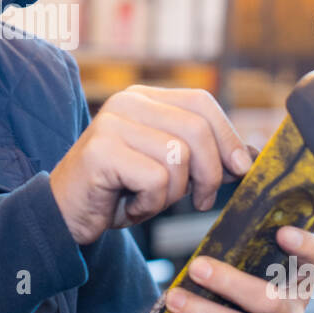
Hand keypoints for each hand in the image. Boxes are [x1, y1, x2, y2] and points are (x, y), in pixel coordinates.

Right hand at [48, 85, 252, 245]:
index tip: (240, 169)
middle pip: (196, 129)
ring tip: (149, 200)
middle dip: (210, 173)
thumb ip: (200, 155)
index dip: (228, 136)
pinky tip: (131, 207)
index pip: (201, 102)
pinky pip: (155, 180)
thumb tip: (247, 157)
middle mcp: (126, 102)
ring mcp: (111, 124)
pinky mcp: (101, 152)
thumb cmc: (119, 191)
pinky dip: (150, 205)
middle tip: (200, 200)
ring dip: (173, 194)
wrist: (65, 215)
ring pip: (178, 158)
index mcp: (144, 98)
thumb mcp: (166, 168)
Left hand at [159, 225, 313, 312]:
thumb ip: (238, 267)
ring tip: (173, 299)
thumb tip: (200, 253)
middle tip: (196, 267)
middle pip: (269, 301)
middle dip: (230, 282)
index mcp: (294, 289)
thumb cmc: (239, 312)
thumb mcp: (246, 289)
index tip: (282, 232)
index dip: (305, 248)